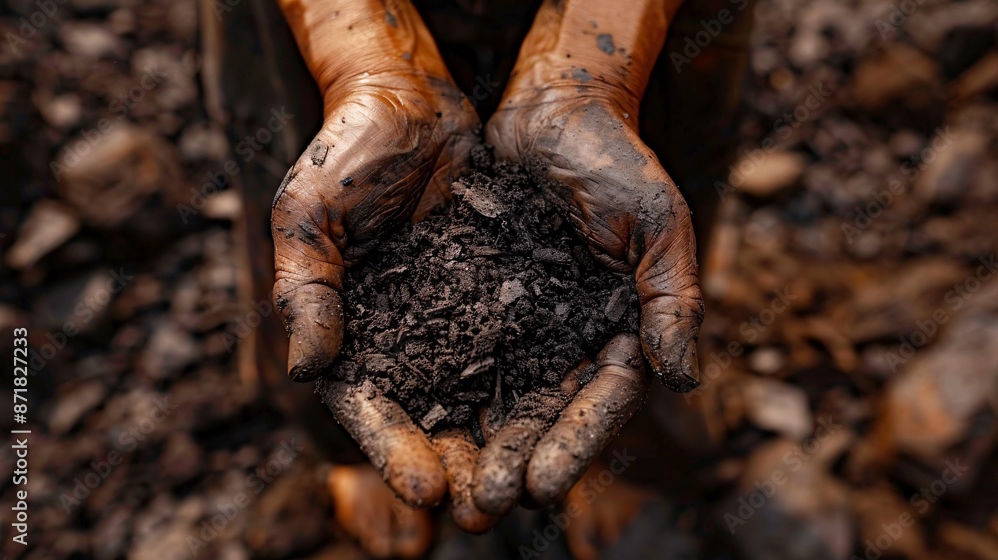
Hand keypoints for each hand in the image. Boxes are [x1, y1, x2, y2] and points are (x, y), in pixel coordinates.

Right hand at [272, 0, 493, 528]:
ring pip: (483, 399)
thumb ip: (306, 288)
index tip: (428, 487)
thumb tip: (307, 369)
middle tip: (489, 508)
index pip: (369, 410)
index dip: (394, 452)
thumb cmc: (347, 153)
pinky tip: (563, 422)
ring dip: (505, 445)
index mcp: (350, 333)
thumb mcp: (310, 212)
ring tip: (532, 487)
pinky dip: (541, 389)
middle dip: (460, 468)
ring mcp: (456, 322)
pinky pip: (524, 351)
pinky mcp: (502, 299)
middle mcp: (405, 340)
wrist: (413, 102)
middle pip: (432, 421)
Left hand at [470, 0, 701, 512]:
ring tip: (444, 490)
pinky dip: (435, 389)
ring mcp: (518, 321)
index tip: (543, 487)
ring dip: (471, 444)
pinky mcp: (472, 299)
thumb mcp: (658, 222)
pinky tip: (412, 424)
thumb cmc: (617, 159)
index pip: (600, 404)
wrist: (552, 107)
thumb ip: (673, 298)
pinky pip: (451, 350)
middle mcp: (566, 337)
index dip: (574, 447)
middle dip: (513, 463)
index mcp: (618, 330)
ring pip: (493, 395)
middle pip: (542, 414)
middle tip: (482, 507)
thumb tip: (685, 379)